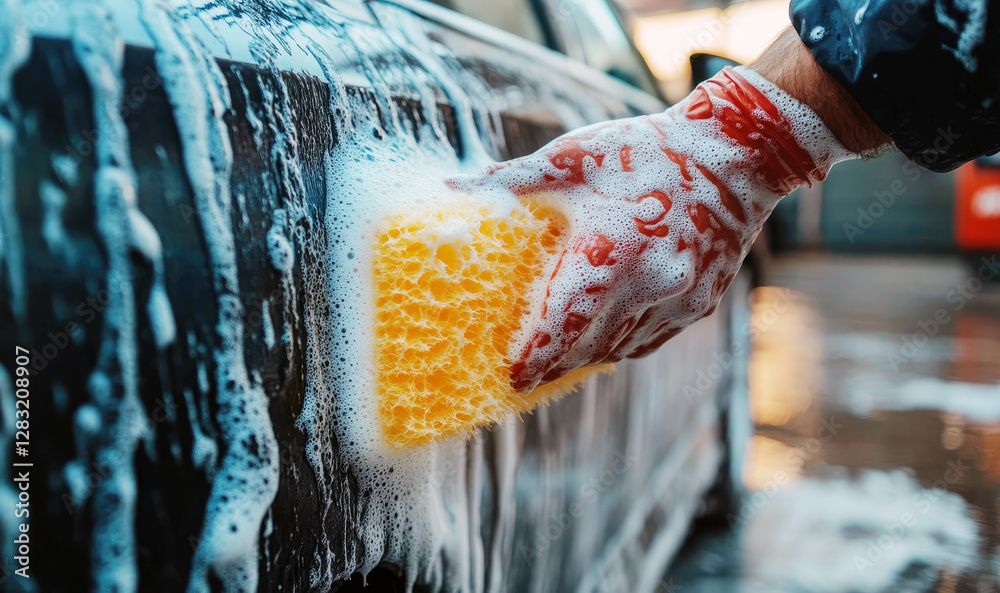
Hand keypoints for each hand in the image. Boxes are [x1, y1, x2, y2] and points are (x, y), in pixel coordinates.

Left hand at [450, 66, 853, 391]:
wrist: (736, 152)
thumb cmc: (644, 149)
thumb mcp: (573, 156)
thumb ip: (511, 179)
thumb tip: (451, 184)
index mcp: (608, 252)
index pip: (560, 327)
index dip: (533, 359)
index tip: (509, 377)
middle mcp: (646, 285)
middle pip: (587, 348)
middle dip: (552, 366)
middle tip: (523, 376)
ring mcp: (678, 300)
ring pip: (619, 350)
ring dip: (585, 360)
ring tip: (556, 362)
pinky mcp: (700, 303)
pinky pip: (650, 340)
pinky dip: (621, 346)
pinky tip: (601, 342)